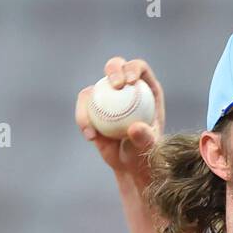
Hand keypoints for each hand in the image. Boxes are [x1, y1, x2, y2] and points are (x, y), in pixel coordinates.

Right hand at [75, 56, 165, 185]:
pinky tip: (91, 136)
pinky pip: (83, 108)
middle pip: (116, 66)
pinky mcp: (92, 108)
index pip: (140, 68)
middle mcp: (125, 87)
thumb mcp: (149, 148)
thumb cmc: (145, 155)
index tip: (130, 81)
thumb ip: (145, 138)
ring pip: (93, 88)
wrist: (130, 165)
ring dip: (90, 102)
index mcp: (146, 89)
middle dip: (113, 69)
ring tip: (94, 127)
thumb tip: (134, 128)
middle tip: (115, 85)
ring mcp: (107, 96)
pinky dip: (84, 120)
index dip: (133, 68)